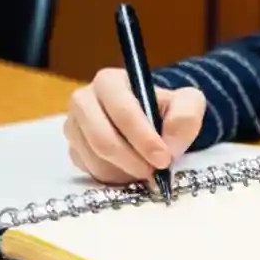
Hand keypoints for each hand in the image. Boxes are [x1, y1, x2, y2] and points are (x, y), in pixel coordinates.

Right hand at [65, 68, 206, 183]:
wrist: (150, 123)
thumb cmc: (164, 110)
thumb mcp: (186, 104)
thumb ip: (185, 116)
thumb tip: (170, 144)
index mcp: (109, 82)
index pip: (122, 111)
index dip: (143, 138)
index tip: (164, 158)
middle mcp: (84, 101)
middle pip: (102, 139)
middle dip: (132, 160)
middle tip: (154, 172)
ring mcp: (74, 127)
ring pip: (96, 160)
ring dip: (125, 172)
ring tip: (146, 169)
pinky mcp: (73, 150)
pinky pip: (91, 171)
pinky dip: (114, 178)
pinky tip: (130, 170)